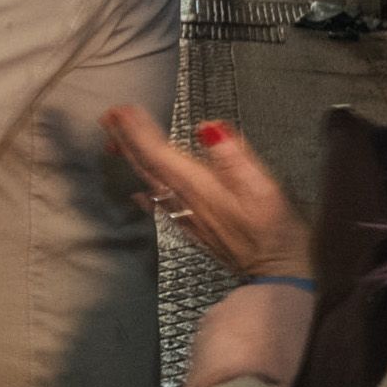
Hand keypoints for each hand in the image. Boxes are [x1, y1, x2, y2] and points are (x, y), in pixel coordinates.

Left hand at [104, 107, 312, 280]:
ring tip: (114, 142)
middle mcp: (186, 202)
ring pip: (149, 184)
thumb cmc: (275, 230)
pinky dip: (144, 195)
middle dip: (126, 140)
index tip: (121, 110)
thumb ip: (232, 156)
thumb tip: (207, 128)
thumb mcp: (262, 187)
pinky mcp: (193, 231)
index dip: (138, 131)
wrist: (277, 276)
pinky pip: (159, 208)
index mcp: (199, 187)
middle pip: (147, 167)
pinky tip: (136, 194)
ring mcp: (186, 218)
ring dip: (131, 161)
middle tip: (109, 117)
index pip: (159, 153)